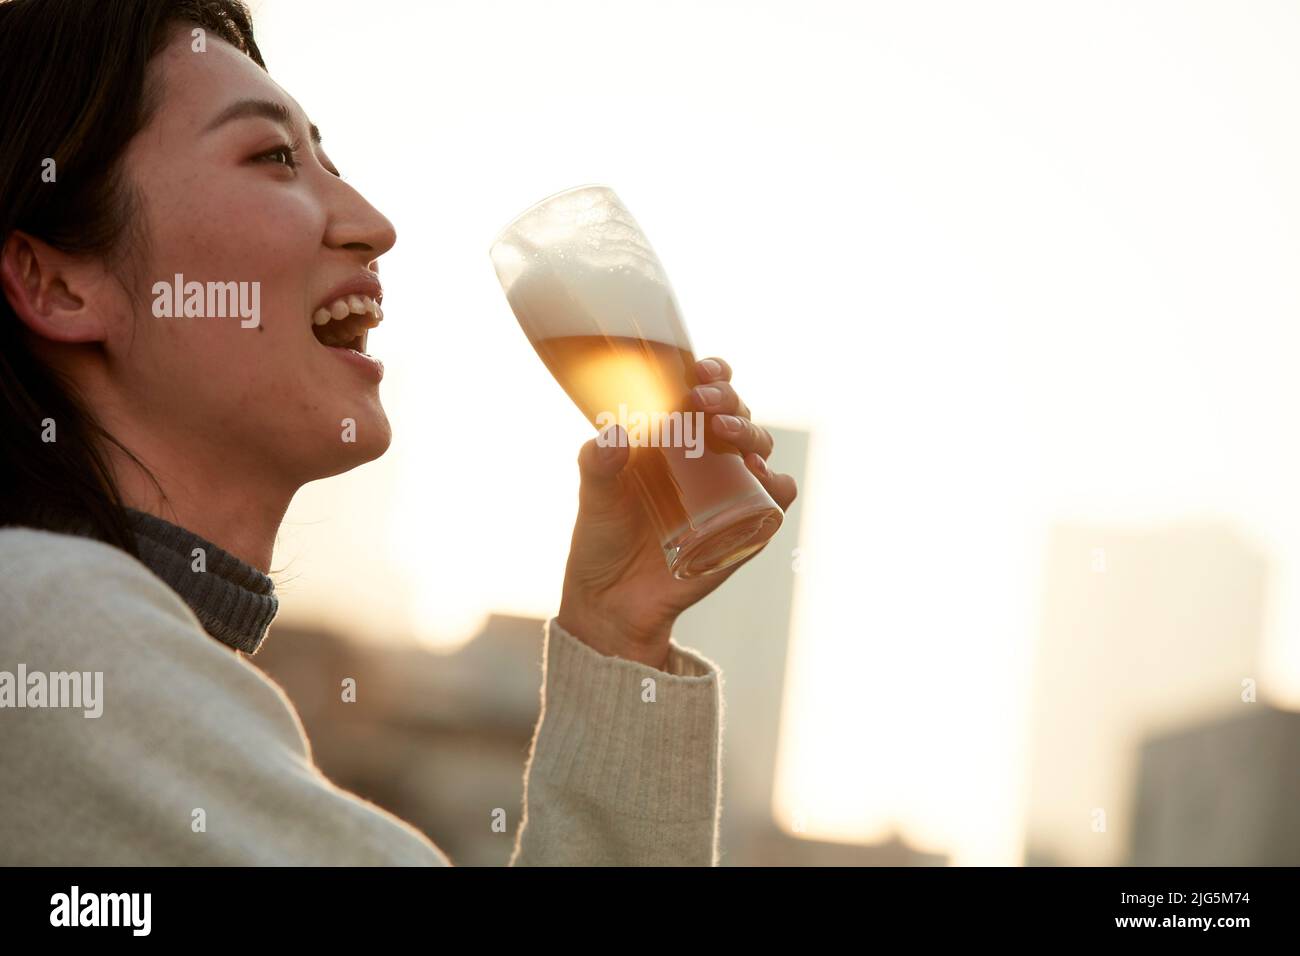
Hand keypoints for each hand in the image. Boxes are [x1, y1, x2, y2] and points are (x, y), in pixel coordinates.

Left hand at [557, 356, 798, 668]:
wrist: (614, 601)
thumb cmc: (602, 539)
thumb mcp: (594, 497)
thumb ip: (597, 464)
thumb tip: (614, 434)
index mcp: (673, 437)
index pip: (703, 390)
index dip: (712, 372)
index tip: (698, 371)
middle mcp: (706, 457)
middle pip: (736, 413)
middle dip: (730, 399)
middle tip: (706, 402)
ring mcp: (728, 491)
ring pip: (759, 449)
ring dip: (752, 433)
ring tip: (729, 435)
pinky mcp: (744, 527)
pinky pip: (775, 501)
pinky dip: (779, 486)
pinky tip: (765, 480)